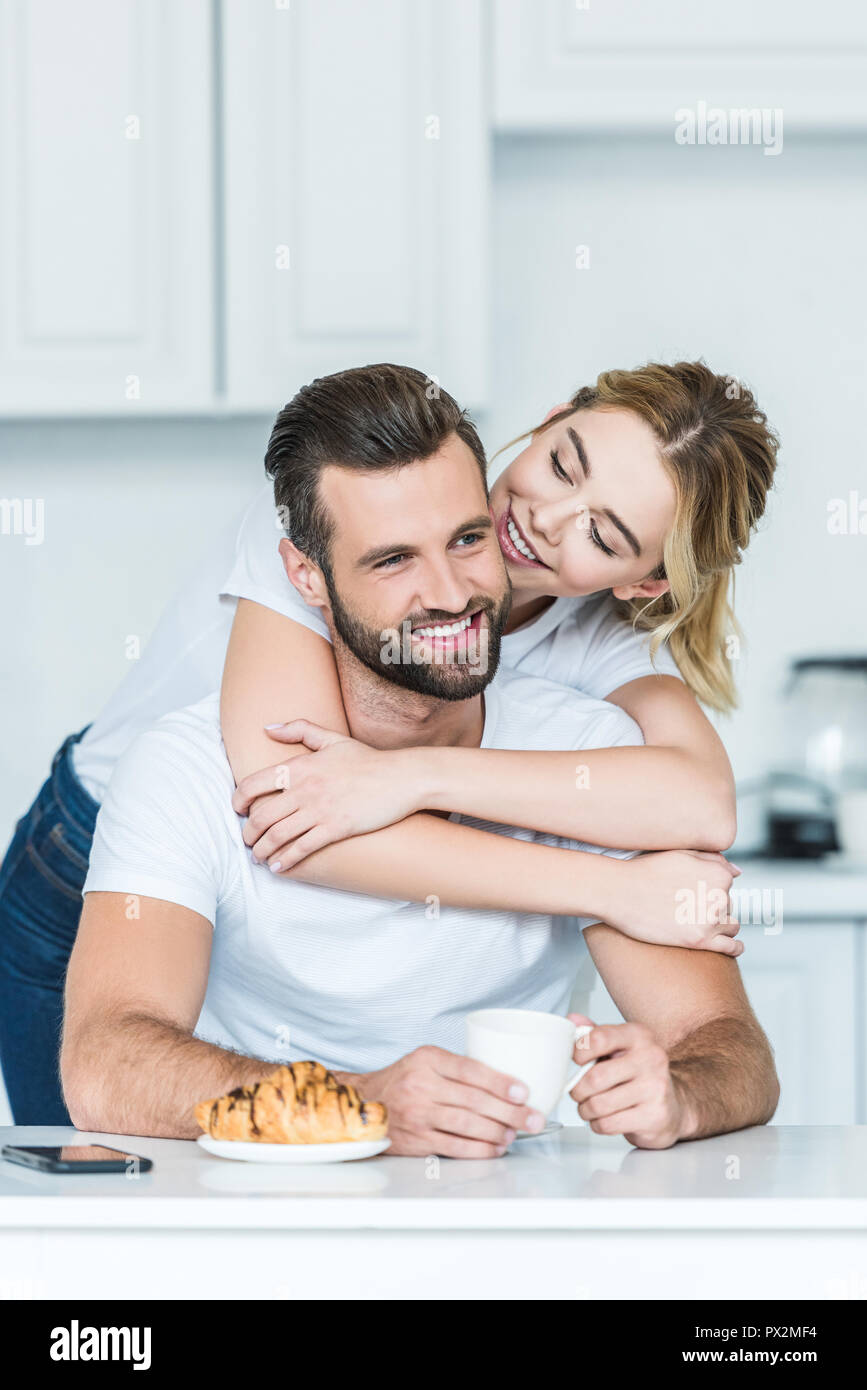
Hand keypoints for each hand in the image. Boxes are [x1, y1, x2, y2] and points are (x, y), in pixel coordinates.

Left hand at [231, 721, 422, 869]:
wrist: (401, 777)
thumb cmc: (367, 759)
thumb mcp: (331, 738)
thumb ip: (298, 729)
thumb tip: (267, 727)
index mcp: (300, 766)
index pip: (254, 784)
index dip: (239, 801)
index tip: (238, 810)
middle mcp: (305, 789)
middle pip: (262, 817)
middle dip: (249, 833)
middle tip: (248, 840)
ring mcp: (320, 810)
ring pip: (278, 836)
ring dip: (262, 850)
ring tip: (259, 857)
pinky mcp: (336, 829)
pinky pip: (302, 848)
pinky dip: (286, 860)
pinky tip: (279, 866)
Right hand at [349, 1045, 546, 1157]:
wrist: (364, 1103)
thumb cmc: (403, 1080)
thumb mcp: (426, 1060)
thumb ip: (458, 1068)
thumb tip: (505, 1084)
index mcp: (427, 1059)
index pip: (471, 1069)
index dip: (501, 1082)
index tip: (523, 1092)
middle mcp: (421, 1085)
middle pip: (475, 1101)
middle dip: (510, 1112)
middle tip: (533, 1119)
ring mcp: (418, 1114)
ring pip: (468, 1125)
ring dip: (498, 1132)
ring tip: (515, 1134)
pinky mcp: (417, 1140)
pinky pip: (455, 1147)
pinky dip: (480, 1150)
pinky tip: (495, 1148)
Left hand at [566, 1013, 687, 1149]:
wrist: (673, 1107)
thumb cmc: (639, 1075)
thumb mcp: (619, 1048)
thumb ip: (595, 1034)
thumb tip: (572, 1021)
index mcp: (638, 1035)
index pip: (598, 1038)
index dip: (578, 1052)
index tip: (577, 1061)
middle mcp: (650, 1058)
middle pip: (595, 1077)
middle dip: (578, 1090)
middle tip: (579, 1092)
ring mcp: (655, 1088)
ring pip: (599, 1104)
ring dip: (586, 1110)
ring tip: (590, 1107)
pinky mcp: (654, 1116)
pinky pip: (608, 1124)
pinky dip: (598, 1124)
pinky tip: (604, 1119)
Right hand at [597, 849, 742, 954]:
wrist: (619, 892)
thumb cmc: (646, 870)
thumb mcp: (681, 854)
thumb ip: (713, 860)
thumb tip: (738, 872)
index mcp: (719, 874)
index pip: (727, 884)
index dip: (711, 888)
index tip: (695, 892)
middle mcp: (720, 896)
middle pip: (728, 906)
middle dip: (714, 907)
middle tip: (688, 907)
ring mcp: (710, 920)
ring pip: (731, 926)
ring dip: (721, 926)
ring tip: (700, 924)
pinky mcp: (699, 940)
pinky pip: (731, 947)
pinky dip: (734, 947)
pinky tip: (731, 946)